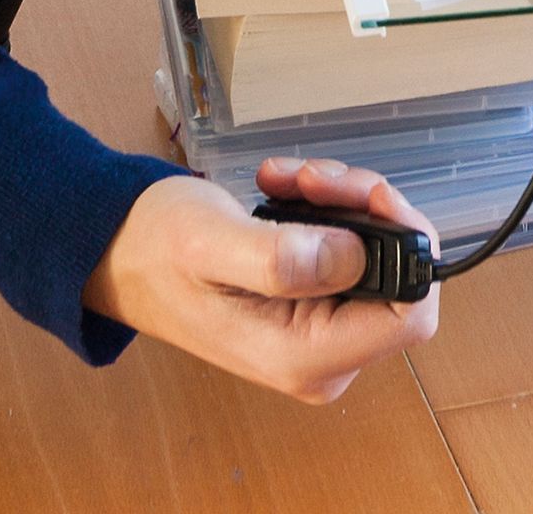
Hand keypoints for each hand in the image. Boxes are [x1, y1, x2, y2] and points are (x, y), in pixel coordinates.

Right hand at [82, 159, 439, 401]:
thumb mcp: (212, 244)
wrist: (123, 252)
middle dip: (365, 210)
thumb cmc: (158, 249)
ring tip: (291, 178)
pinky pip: (351, 248)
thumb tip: (356, 255)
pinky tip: (287, 188)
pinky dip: (328, 207)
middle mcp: (320, 357)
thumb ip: (282, 259)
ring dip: (342, 201)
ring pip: (376, 254)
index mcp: (303, 356)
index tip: (370, 192)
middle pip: (396, 275)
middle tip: (313, 176)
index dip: (406, 244)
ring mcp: (318, 333)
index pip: (410, 315)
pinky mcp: (312, 305)